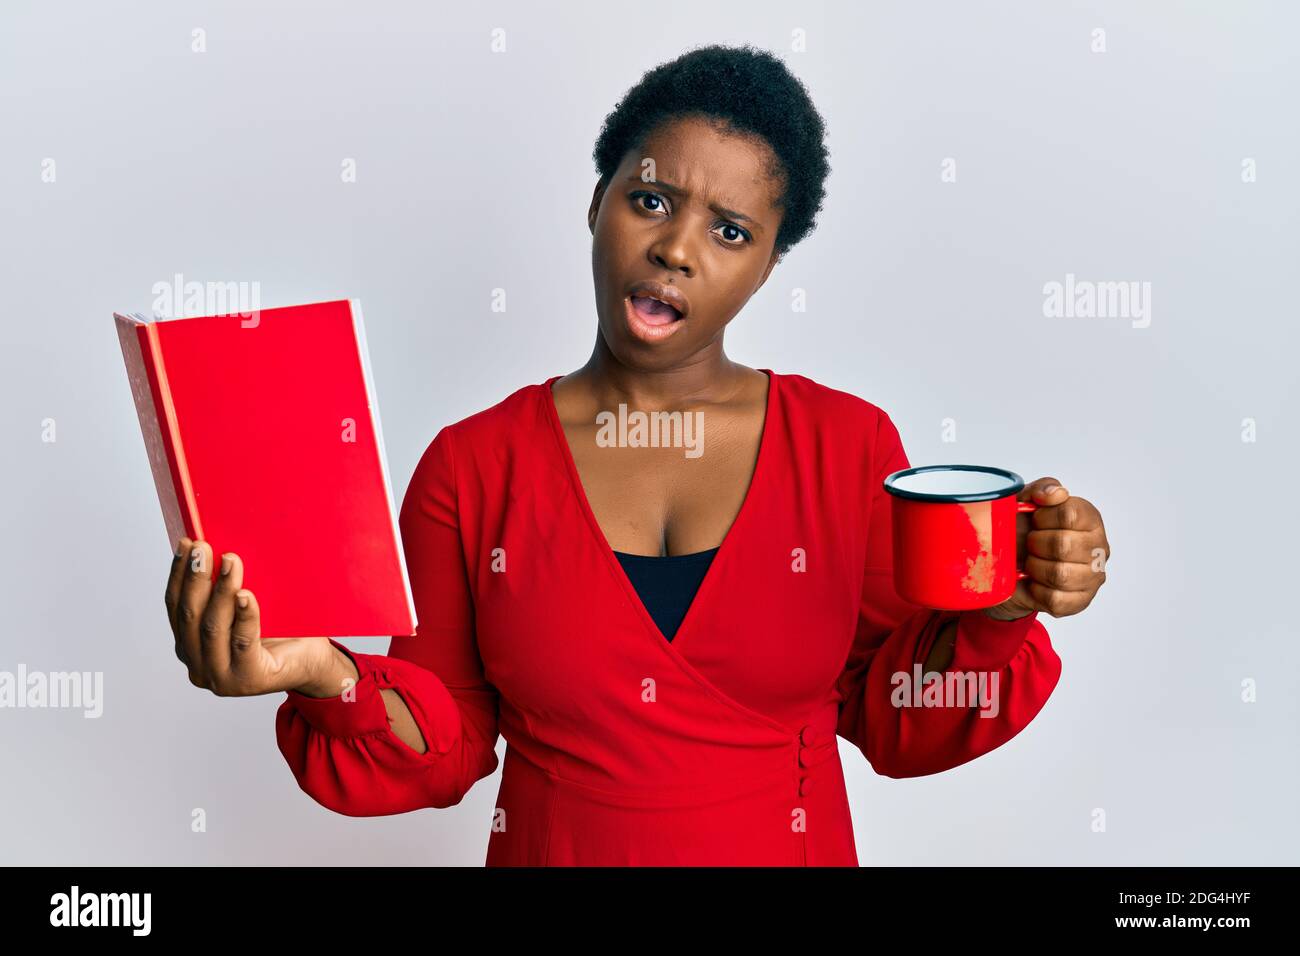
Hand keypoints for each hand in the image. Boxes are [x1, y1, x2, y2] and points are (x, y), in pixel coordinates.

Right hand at [164, 537, 353, 696]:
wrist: (313, 662)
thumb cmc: (279, 631)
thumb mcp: (244, 609)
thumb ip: (225, 592)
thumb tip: (217, 549)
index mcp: (190, 647)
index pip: (176, 607)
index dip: (178, 574)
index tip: (186, 543)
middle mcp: (199, 667)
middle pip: (190, 616)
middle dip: (195, 578)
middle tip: (202, 547)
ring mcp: (221, 678)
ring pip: (213, 628)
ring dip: (220, 590)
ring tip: (230, 560)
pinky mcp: (248, 679)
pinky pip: (243, 641)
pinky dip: (244, 615)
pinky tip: (246, 595)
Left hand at [983, 476, 1109, 620]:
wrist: (1007, 566)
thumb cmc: (1022, 530)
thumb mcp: (1025, 501)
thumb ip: (1042, 488)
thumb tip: (1055, 494)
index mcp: (1090, 519)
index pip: (1069, 514)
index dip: (1042, 518)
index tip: (1034, 520)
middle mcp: (1099, 547)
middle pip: (1063, 545)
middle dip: (1035, 544)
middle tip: (1029, 544)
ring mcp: (1093, 577)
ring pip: (1060, 574)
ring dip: (1035, 567)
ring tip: (1031, 562)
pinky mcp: (1080, 601)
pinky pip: (1056, 599)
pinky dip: (1036, 590)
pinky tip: (1033, 582)